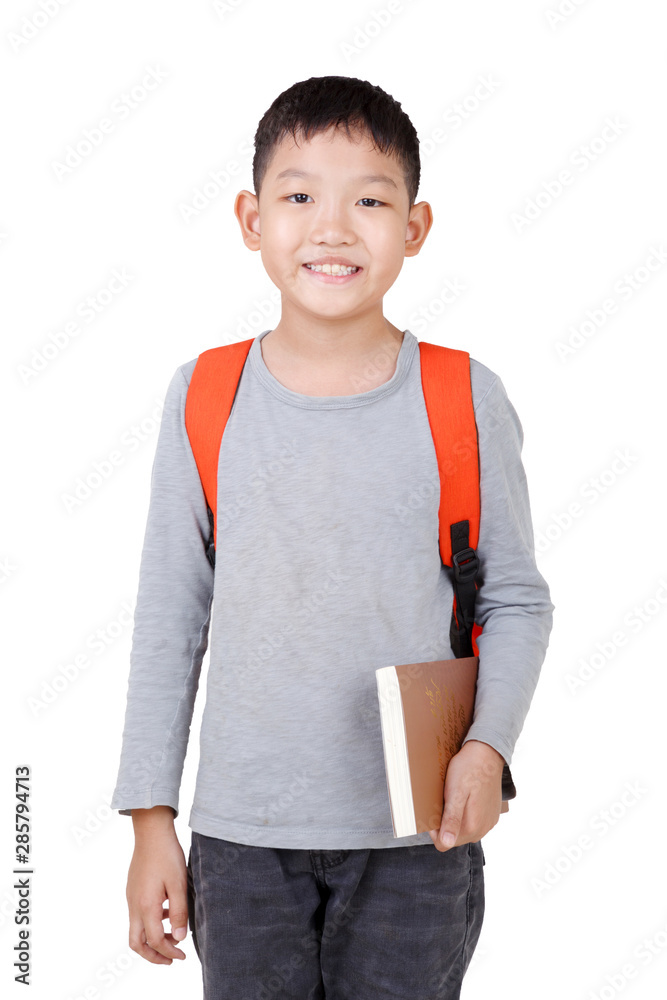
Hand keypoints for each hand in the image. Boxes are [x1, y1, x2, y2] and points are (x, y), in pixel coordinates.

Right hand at [127, 806, 189, 964]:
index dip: (168, 953)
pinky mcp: (132, 890)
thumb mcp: (178, 884)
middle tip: (171, 959)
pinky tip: (167, 913)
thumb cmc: (167, 855)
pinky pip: (138, 915)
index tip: (182, 955)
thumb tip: (178, 938)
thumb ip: (179, 912)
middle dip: (152, 956)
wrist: (151, 832)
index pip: (154, 941)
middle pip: (136, 943)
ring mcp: (131, 898)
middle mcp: (134, 905)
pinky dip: (151, 923)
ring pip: (136, 930)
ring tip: (173, 937)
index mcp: (146, 906)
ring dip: (152, 939)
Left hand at [428, 740, 504, 851]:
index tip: (433, 810)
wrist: (488, 753)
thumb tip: (446, 842)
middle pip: (454, 838)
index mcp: (472, 826)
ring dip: (455, 819)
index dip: (434, 829)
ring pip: (464, 831)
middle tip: (442, 800)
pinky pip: (474, 823)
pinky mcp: (491, 815)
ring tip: (453, 798)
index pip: (444, 843)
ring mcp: (488, 823)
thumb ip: (452, 820)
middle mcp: (482, 829)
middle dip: (444, 823)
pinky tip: (465, 798)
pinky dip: (466, 814)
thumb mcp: (455, 792)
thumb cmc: (469, 769)